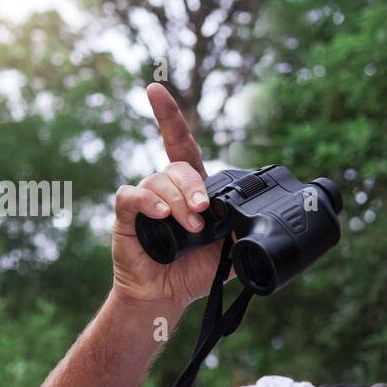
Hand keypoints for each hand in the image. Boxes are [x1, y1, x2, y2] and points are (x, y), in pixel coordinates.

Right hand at [109, 84, 222, 311]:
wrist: (168, 296)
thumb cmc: (196, 270)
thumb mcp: (231, 249)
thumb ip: (243, 228)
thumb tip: (259, 215)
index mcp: (190, 188)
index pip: (181, 144)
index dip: (169, 117)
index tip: (153, 90)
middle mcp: (166, 188)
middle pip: (178, 165)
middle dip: (194, 185)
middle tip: (203, 211)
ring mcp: (145, 200)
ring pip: (159, 180)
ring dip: (178, 201)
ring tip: (189, 226)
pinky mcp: (126, 216)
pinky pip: (132, 196)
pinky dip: (148, 202)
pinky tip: (161, 214)